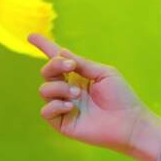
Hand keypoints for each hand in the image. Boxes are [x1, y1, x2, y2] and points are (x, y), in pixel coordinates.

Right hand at [28, 33, 160, 160]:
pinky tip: (71, 106)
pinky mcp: (63, 123)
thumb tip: (62, 52)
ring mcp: (64, 106)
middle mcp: (68, 90)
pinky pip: (46, 111)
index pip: (57, 60)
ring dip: (59, 88)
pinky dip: (55, 105)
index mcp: (78, 76)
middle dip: (54, 65)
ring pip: (44, 90)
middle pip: (47, 72)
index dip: (44, 47)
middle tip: (71, 66)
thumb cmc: (121, 97)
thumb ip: (82, 64)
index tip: (31, 36)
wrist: (129, 122)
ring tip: (77, 93)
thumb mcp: (103, 73)